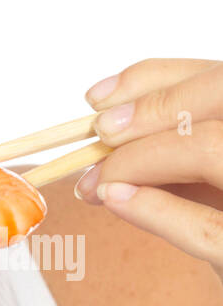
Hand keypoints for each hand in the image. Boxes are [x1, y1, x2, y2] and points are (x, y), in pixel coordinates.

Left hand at [74, 58, 222, 274]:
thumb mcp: (215, 195)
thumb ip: (180, 159)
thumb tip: (107, 133)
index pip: (221, 76)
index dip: (155, 77)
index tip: (96, 99)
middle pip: (222, 92)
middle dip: (149, 108)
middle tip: (97, 133)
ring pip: (210, 149)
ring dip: (140, 157)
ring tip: (95, 182)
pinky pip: (209, 229)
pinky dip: (156, 209)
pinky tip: (118, 201)